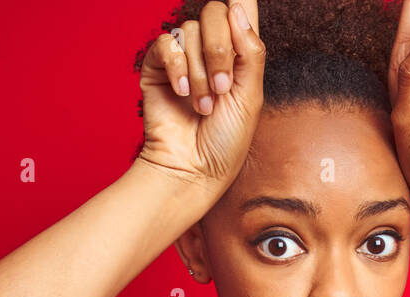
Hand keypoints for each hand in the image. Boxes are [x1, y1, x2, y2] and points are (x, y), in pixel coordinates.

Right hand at [137, 1, 265, 193]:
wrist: (193, 168)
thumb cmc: (226, 141)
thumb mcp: (250, 97)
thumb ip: (249, 51)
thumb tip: (237, 10)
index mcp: (239, 54)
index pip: (242, 11)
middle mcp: (211, 51)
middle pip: (215, 13)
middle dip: (219, 52)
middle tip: (222, 88)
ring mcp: (183, 57)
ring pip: (191, 32)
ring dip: (200, 73)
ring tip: (202, 105)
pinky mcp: (158, 67)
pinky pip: (166, 44)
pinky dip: (177, 67)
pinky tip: (182, 92)